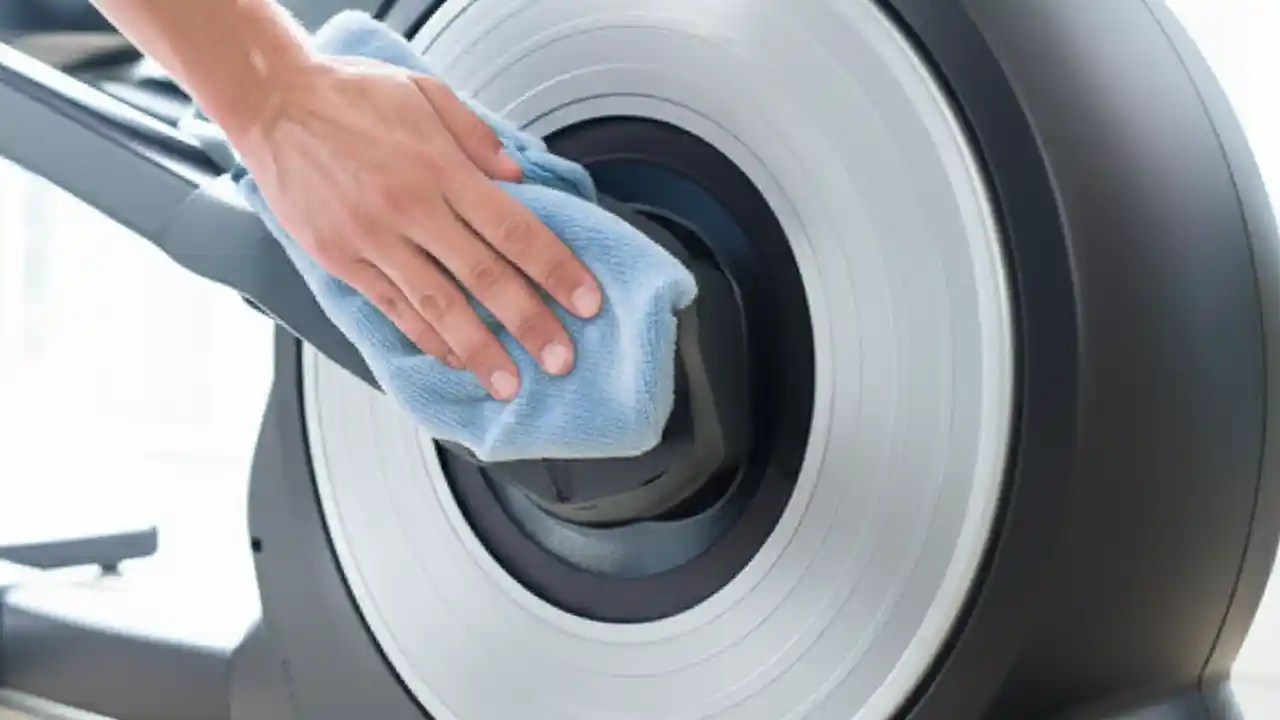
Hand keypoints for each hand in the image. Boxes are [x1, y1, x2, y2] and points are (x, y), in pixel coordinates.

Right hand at [230, 57, 601, 399]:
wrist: (273, 102)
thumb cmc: (352, 95)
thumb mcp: (427, 92)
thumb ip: (478, 137)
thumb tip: (520, 178)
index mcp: (440, 168)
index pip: (514, 228)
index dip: (556, 269)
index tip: (586, 301)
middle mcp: (410, 208)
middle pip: (483, 277)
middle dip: (529, 323)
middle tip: (560, 359)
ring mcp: (373, 239)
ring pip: (437, 306)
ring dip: (479, 350)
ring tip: (509, 384)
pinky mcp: (341, 260)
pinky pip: (392, 309)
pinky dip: (425, 340)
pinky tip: (453, 360)